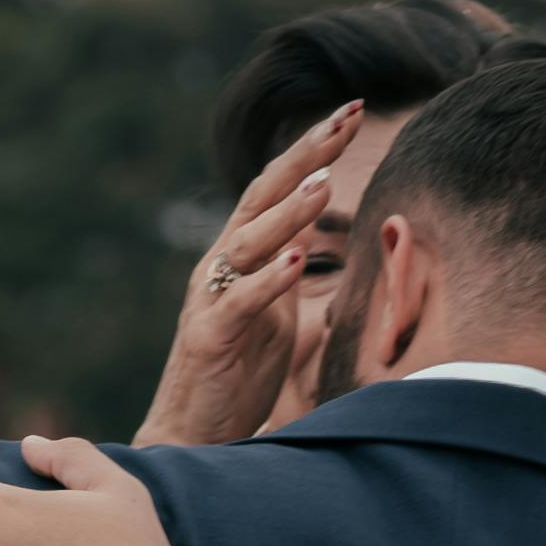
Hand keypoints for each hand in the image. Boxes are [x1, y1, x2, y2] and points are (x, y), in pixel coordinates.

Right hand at [134, 103, 359, 447]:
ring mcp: (212, 297)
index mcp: (242, 255)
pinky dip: (270, 279)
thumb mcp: (278, 318)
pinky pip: (241, 302)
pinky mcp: (210, 336)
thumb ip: (293, 278)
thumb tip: (328, 245)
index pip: (279, 187)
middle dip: (307, 154)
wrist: (191, 435)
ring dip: (290, 211)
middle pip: (264, 194)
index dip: (315, 149)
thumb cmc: (237, 377)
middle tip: (347, 115)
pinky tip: (299, 259)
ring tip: (327, 184)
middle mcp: (222, 263)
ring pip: (250, 239)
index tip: (354, 111)